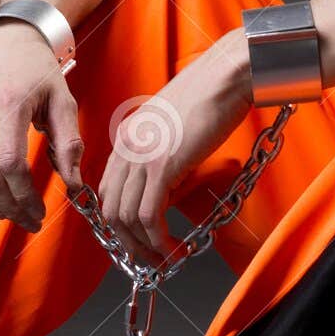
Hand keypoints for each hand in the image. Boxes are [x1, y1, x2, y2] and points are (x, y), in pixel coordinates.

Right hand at [0, 21, 83, 228]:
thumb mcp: (63, 100)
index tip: (41, 210)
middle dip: (10, 207)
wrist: (7, 40)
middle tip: (30, 220)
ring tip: (13, 215)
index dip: (25, 195)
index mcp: (10, 104)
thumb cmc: (36, 68)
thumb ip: (69, 143)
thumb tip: (73, 184)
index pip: (11, 164)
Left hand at [97, 30, 251, 262]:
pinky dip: (158, 239)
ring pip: (126, 217)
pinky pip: (149, 214)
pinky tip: (173, 248)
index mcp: (128, 137)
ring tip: (163, 259)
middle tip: (147, 259)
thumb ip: (163, 155)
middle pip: (111, 209)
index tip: (134, 240)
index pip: (107, 190)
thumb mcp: (175, 128)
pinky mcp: (163, 165)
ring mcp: (142, 156)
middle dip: (126, 242)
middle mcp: (127, 147)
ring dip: (143, 246)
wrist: (227, 76)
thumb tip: (167, 189)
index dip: (117, 223)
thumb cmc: (211, 96)